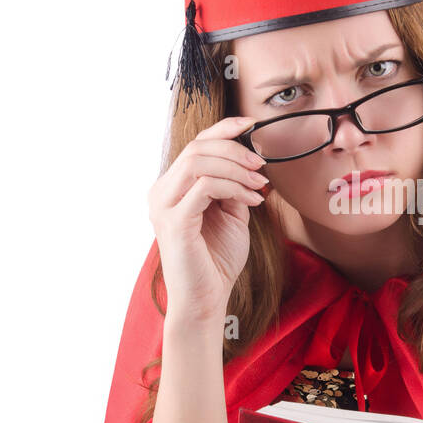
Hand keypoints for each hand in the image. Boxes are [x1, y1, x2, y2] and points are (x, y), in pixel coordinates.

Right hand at [146, 115, 270, 326]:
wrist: (207, 298)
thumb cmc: (217, 260)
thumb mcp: (232, 214)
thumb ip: (235, 187)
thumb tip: (252, 162)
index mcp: (172, 187)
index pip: (195, 145)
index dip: (223, 129)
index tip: (252, 124)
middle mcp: (161, 192)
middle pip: (197, 148)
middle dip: (235, 150)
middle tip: (261, 165)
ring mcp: (163, 205)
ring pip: (198, 163)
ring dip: (236, 169)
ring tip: (259, 185)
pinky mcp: (173, 220)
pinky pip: (204, 186)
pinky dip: (233, 187)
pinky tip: (252, 202)